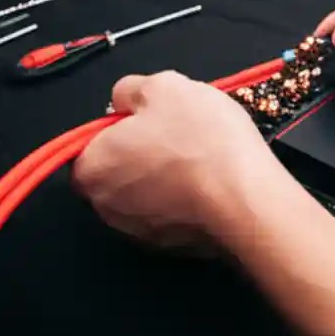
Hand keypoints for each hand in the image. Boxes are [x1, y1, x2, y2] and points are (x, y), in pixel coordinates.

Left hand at [72, 71, 289, 249]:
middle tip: (178, 135)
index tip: (152, 118)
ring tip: (200, 159)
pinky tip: (210, 185)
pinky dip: (182, 202)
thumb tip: (123, 101)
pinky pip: (169, 216)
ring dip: (161, 180)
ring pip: (143, 196)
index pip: (88, 146)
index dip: (118, 128)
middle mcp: (104, 207)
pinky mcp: (170, 249)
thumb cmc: (198, 137)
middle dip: (139, 155)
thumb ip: (130, 89)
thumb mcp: (164, 86)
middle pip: (114, 172)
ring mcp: (137, 234)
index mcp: (90, 168)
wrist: (246, 200)